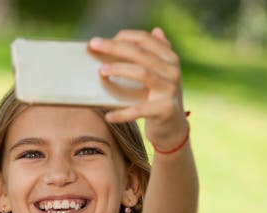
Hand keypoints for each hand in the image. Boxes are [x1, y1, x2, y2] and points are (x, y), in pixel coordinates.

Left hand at [88, 27, 188, 150]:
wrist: (173, 129)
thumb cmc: (159, 99)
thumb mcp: (161, 75)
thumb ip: (156, 55)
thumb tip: (156, 30)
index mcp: (170, 59)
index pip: (145, 40)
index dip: (123, 37)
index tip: (100, 41)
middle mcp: (173, 71)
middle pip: (141, 53)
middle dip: (115, 48)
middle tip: (93, 46)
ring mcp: (170, 90)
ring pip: (143, 73)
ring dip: (120, 70)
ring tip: (101, 72)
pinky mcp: (166, 110)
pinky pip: (140, 109)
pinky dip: (122, 113)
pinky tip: (108, 116)